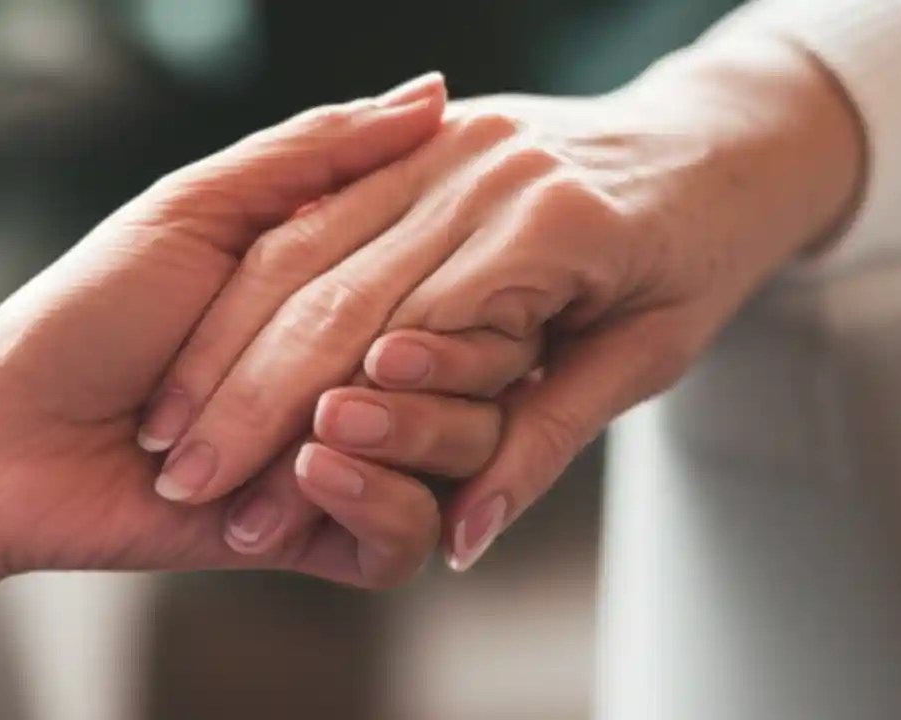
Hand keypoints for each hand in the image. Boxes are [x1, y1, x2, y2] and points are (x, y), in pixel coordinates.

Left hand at [0, 74, 449, 587]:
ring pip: (454, 460)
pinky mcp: (321, 538)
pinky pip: (402, 545)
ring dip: (402, 439)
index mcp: (343, 298)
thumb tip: (436, 92)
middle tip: (361, 373)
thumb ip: (317, 155)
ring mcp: (345, 458)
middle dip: (431, 375)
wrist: (10, 436)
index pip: (455, 287)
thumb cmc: (93, 310)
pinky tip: (308, 475)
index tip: (451, 271)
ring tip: (316, 430)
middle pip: (472, 376)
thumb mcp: (203, 207)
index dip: (461, 283)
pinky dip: (377, 507)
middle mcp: (356, 375)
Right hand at [136, 38, 863, 568]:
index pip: (414, 346)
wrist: (723, 140)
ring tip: (176, 435)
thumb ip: (542, 440)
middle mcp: (490, 174)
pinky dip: (255, 281)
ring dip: (229, 349)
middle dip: (254, 403)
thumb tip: (460, 538)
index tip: (270, 509)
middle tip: (189, 487)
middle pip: (338, 300)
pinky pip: (315, 206)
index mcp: (554, 231)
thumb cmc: (698, 257)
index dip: (336, 435)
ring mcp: (451, 143)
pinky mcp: (426, 135)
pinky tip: (208, 344)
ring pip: (305, 252)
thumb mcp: (647, 357)